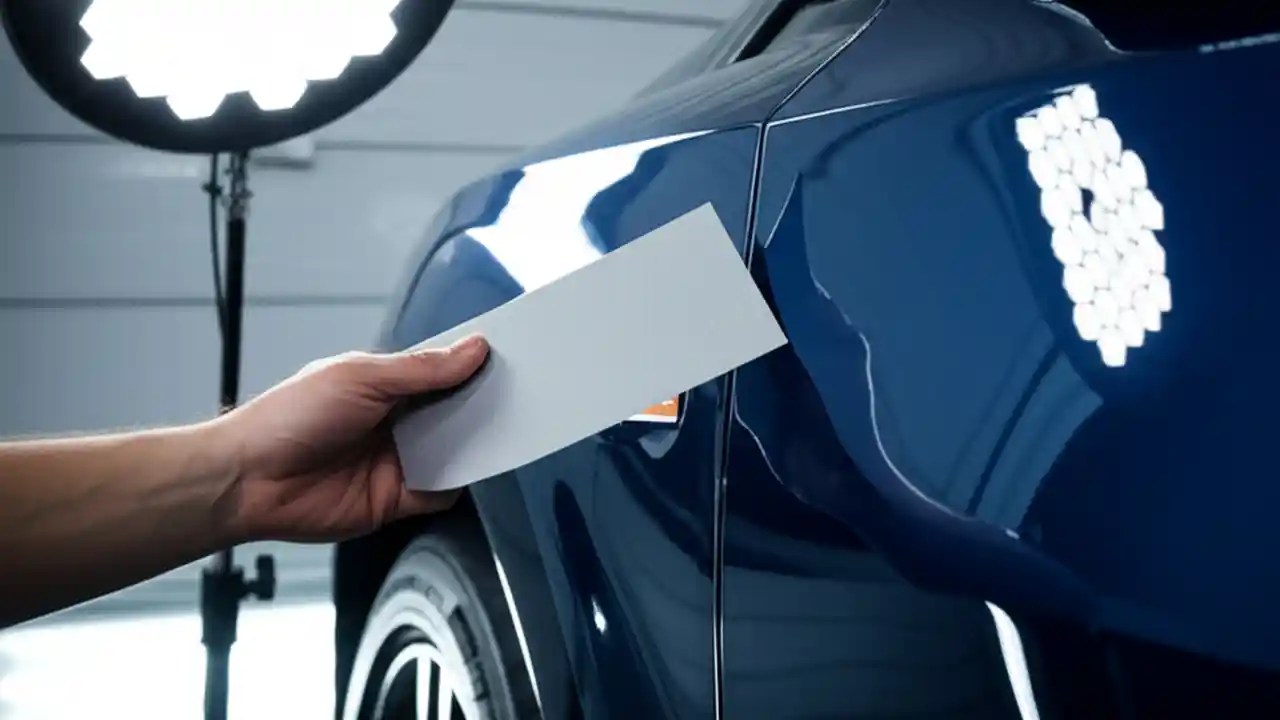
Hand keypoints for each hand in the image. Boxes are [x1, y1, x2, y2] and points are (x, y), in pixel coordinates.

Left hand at [212, 335, 487, 542]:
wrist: (248, 481)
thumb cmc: (289, 417)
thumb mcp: (361, 378)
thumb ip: (422, 369)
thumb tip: (474, 348)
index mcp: (387, 383)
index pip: (443, 370)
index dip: (474, 364)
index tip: (508, 357)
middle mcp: (396, 421)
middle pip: (456, 412)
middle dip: (482, 405)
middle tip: (518, 396)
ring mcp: (397, 460)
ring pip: (454, 452)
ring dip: (474, 444)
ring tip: (503, 431)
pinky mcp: (395, 500)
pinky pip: (440, 491)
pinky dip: (455, 484)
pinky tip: (465, 471)